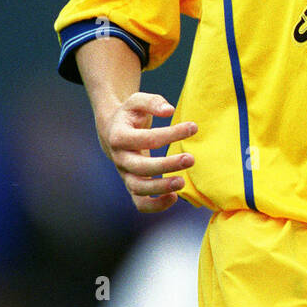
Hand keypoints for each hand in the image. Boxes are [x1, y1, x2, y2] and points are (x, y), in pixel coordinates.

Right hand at [97, 92, 197, 212]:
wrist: (113, 132)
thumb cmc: (130, 115)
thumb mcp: (137, 101)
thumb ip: (152, 102)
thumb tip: (169, 110)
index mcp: (119, 136)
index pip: (146, 138)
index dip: (171, 134)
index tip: (193, 127)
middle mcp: (120, 159)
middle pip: (141, 167)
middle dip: (166, 165)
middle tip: (191, 159)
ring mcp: (125, 174)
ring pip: (139, 188)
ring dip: (161, 188)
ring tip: (182, 182)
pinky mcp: (132, 186)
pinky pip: (140, 203)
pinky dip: (156, 205)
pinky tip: (174, 197)